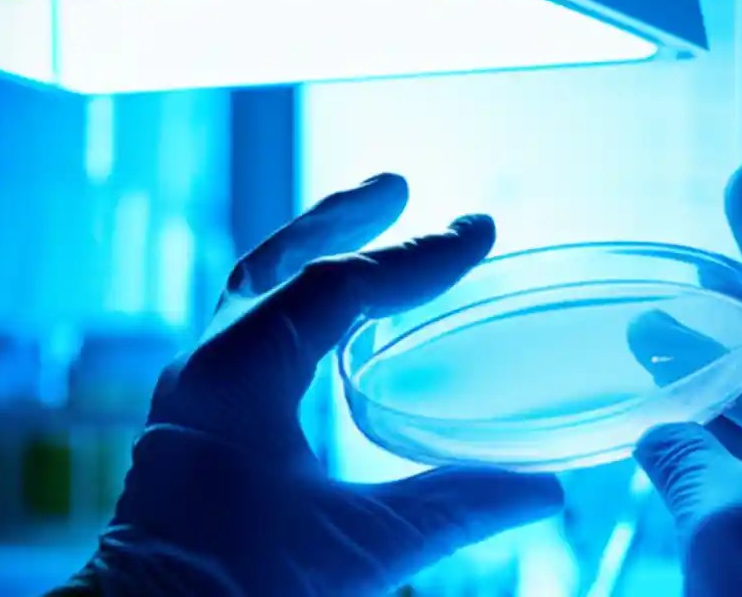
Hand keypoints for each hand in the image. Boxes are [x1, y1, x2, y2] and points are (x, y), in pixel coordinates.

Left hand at [80, 175, 562, 595]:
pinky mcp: (199, 419)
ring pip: (258, 292)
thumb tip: (544, 490)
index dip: (414, 256)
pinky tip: (333, 322)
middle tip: (398, 185)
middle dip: (342, 219)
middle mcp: (208, 367)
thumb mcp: (356, 550)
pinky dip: (298, 304)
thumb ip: (453, 509)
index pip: (337, 284)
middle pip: (280, 263)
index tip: (477, 233)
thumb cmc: (234, 593)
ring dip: (315, 253)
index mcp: (238, 376)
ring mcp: (197, 390)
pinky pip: (252, 332)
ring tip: (368, 227)